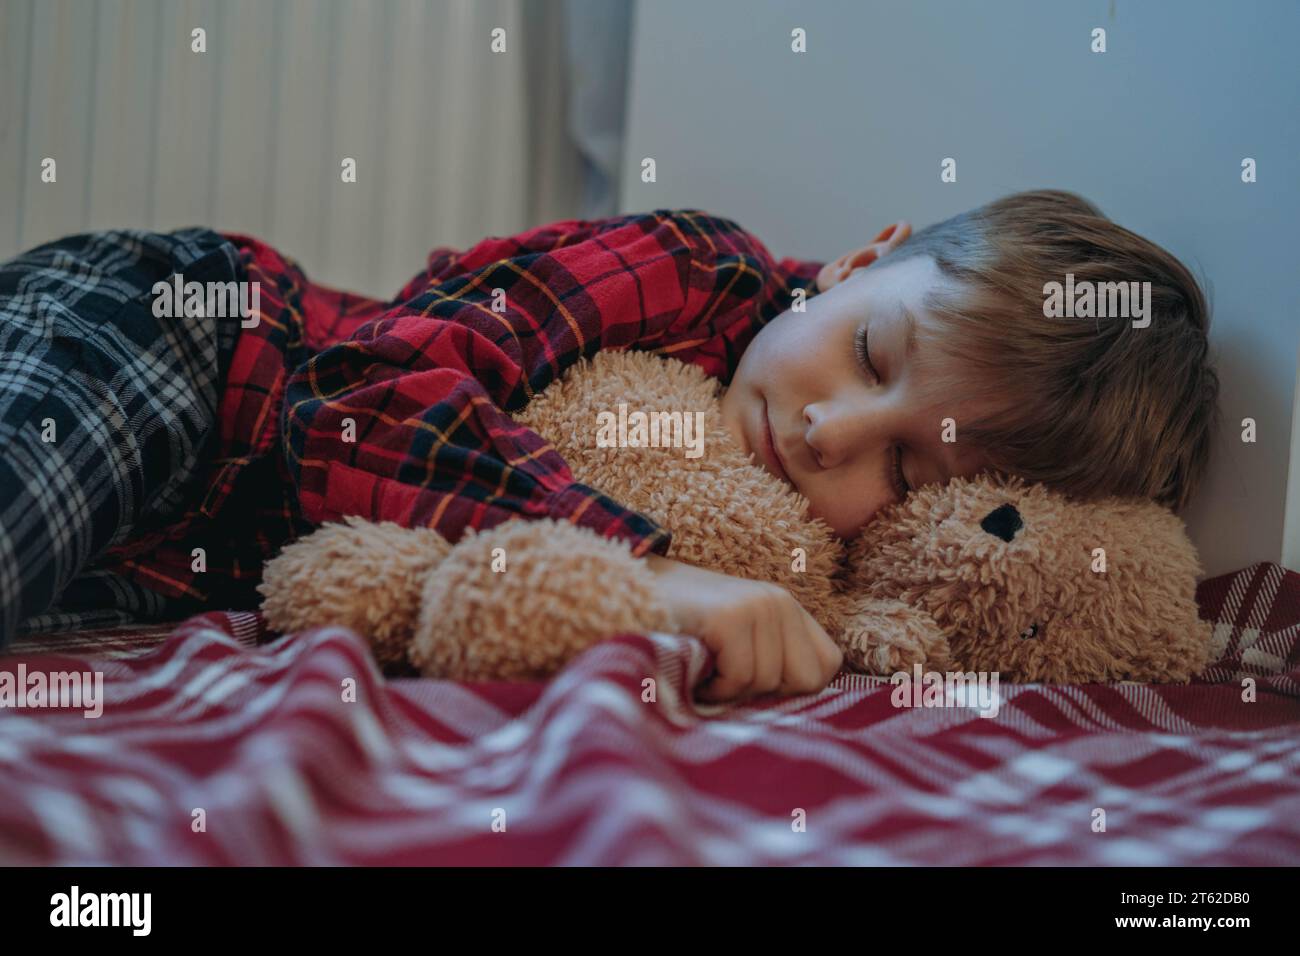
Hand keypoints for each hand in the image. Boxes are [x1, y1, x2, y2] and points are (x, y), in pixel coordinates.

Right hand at [645, 554, 842, 701]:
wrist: (631, 594)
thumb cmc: (683, 633)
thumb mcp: (738, 644)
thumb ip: (773, 664)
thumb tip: (806, 720)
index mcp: (787, 609)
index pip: (827, 665)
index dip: (794, 688)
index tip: (754, 684)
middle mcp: (779, 601)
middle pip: (806, 681)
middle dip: (766, 694)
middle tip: (727, 679)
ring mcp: (757, 606)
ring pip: (769, 682)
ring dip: (731, 691)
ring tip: (706, 671)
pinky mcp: (730, 617)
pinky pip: (741, 678)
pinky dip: (714, 688)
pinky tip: (695, 670)